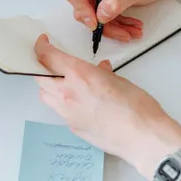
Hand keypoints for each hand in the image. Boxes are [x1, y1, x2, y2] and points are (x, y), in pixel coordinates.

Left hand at [34, 34, 180, 177]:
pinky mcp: (72, 126)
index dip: (41, 48)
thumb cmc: (136, 108)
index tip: (42, 43)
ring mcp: (67, 112)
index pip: (48, 57)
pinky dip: (64, 103)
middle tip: (49, 63)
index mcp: (79, 75)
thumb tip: (100, 70)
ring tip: (62, 83)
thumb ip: (102, 74)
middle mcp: (67, 93)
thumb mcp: (119, 80)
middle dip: (41, 68)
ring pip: (45, 95)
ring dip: (48, 87)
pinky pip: (60, 111)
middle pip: (39, 77)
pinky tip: (79, 103)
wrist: (141, 136)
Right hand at [60, 0, 179, 41]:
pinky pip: (103, 19)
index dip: (80, 6)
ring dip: (111, 28)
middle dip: (99, 21)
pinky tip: (130, 28)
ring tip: (131, 31)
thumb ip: (117, 0)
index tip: (94, 20)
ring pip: (93, 17)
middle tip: (114, 29)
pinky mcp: (103, 2)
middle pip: (81, 7)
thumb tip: (100, 14)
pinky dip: (116, 26)